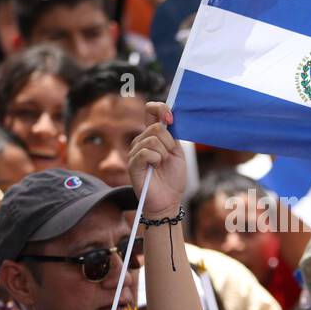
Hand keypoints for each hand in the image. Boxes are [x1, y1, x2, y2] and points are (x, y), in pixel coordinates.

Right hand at [129, 102, 186, 216]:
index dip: (160, 109)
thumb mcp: (177, 152)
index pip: (150, 110)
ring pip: (152, 140)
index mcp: (152, 135)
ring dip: (164, 153)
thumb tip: (170, 116)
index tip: (170, 118)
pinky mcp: (133, 164)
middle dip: (169, 142)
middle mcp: (141, 141)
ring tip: (162, 164)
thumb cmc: (172, 178)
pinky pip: (146, 152)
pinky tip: (156, 167)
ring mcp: (135, 152)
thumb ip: (173, 134)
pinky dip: (156, 159)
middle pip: (156, 127)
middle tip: (169, 156)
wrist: (169, 200)